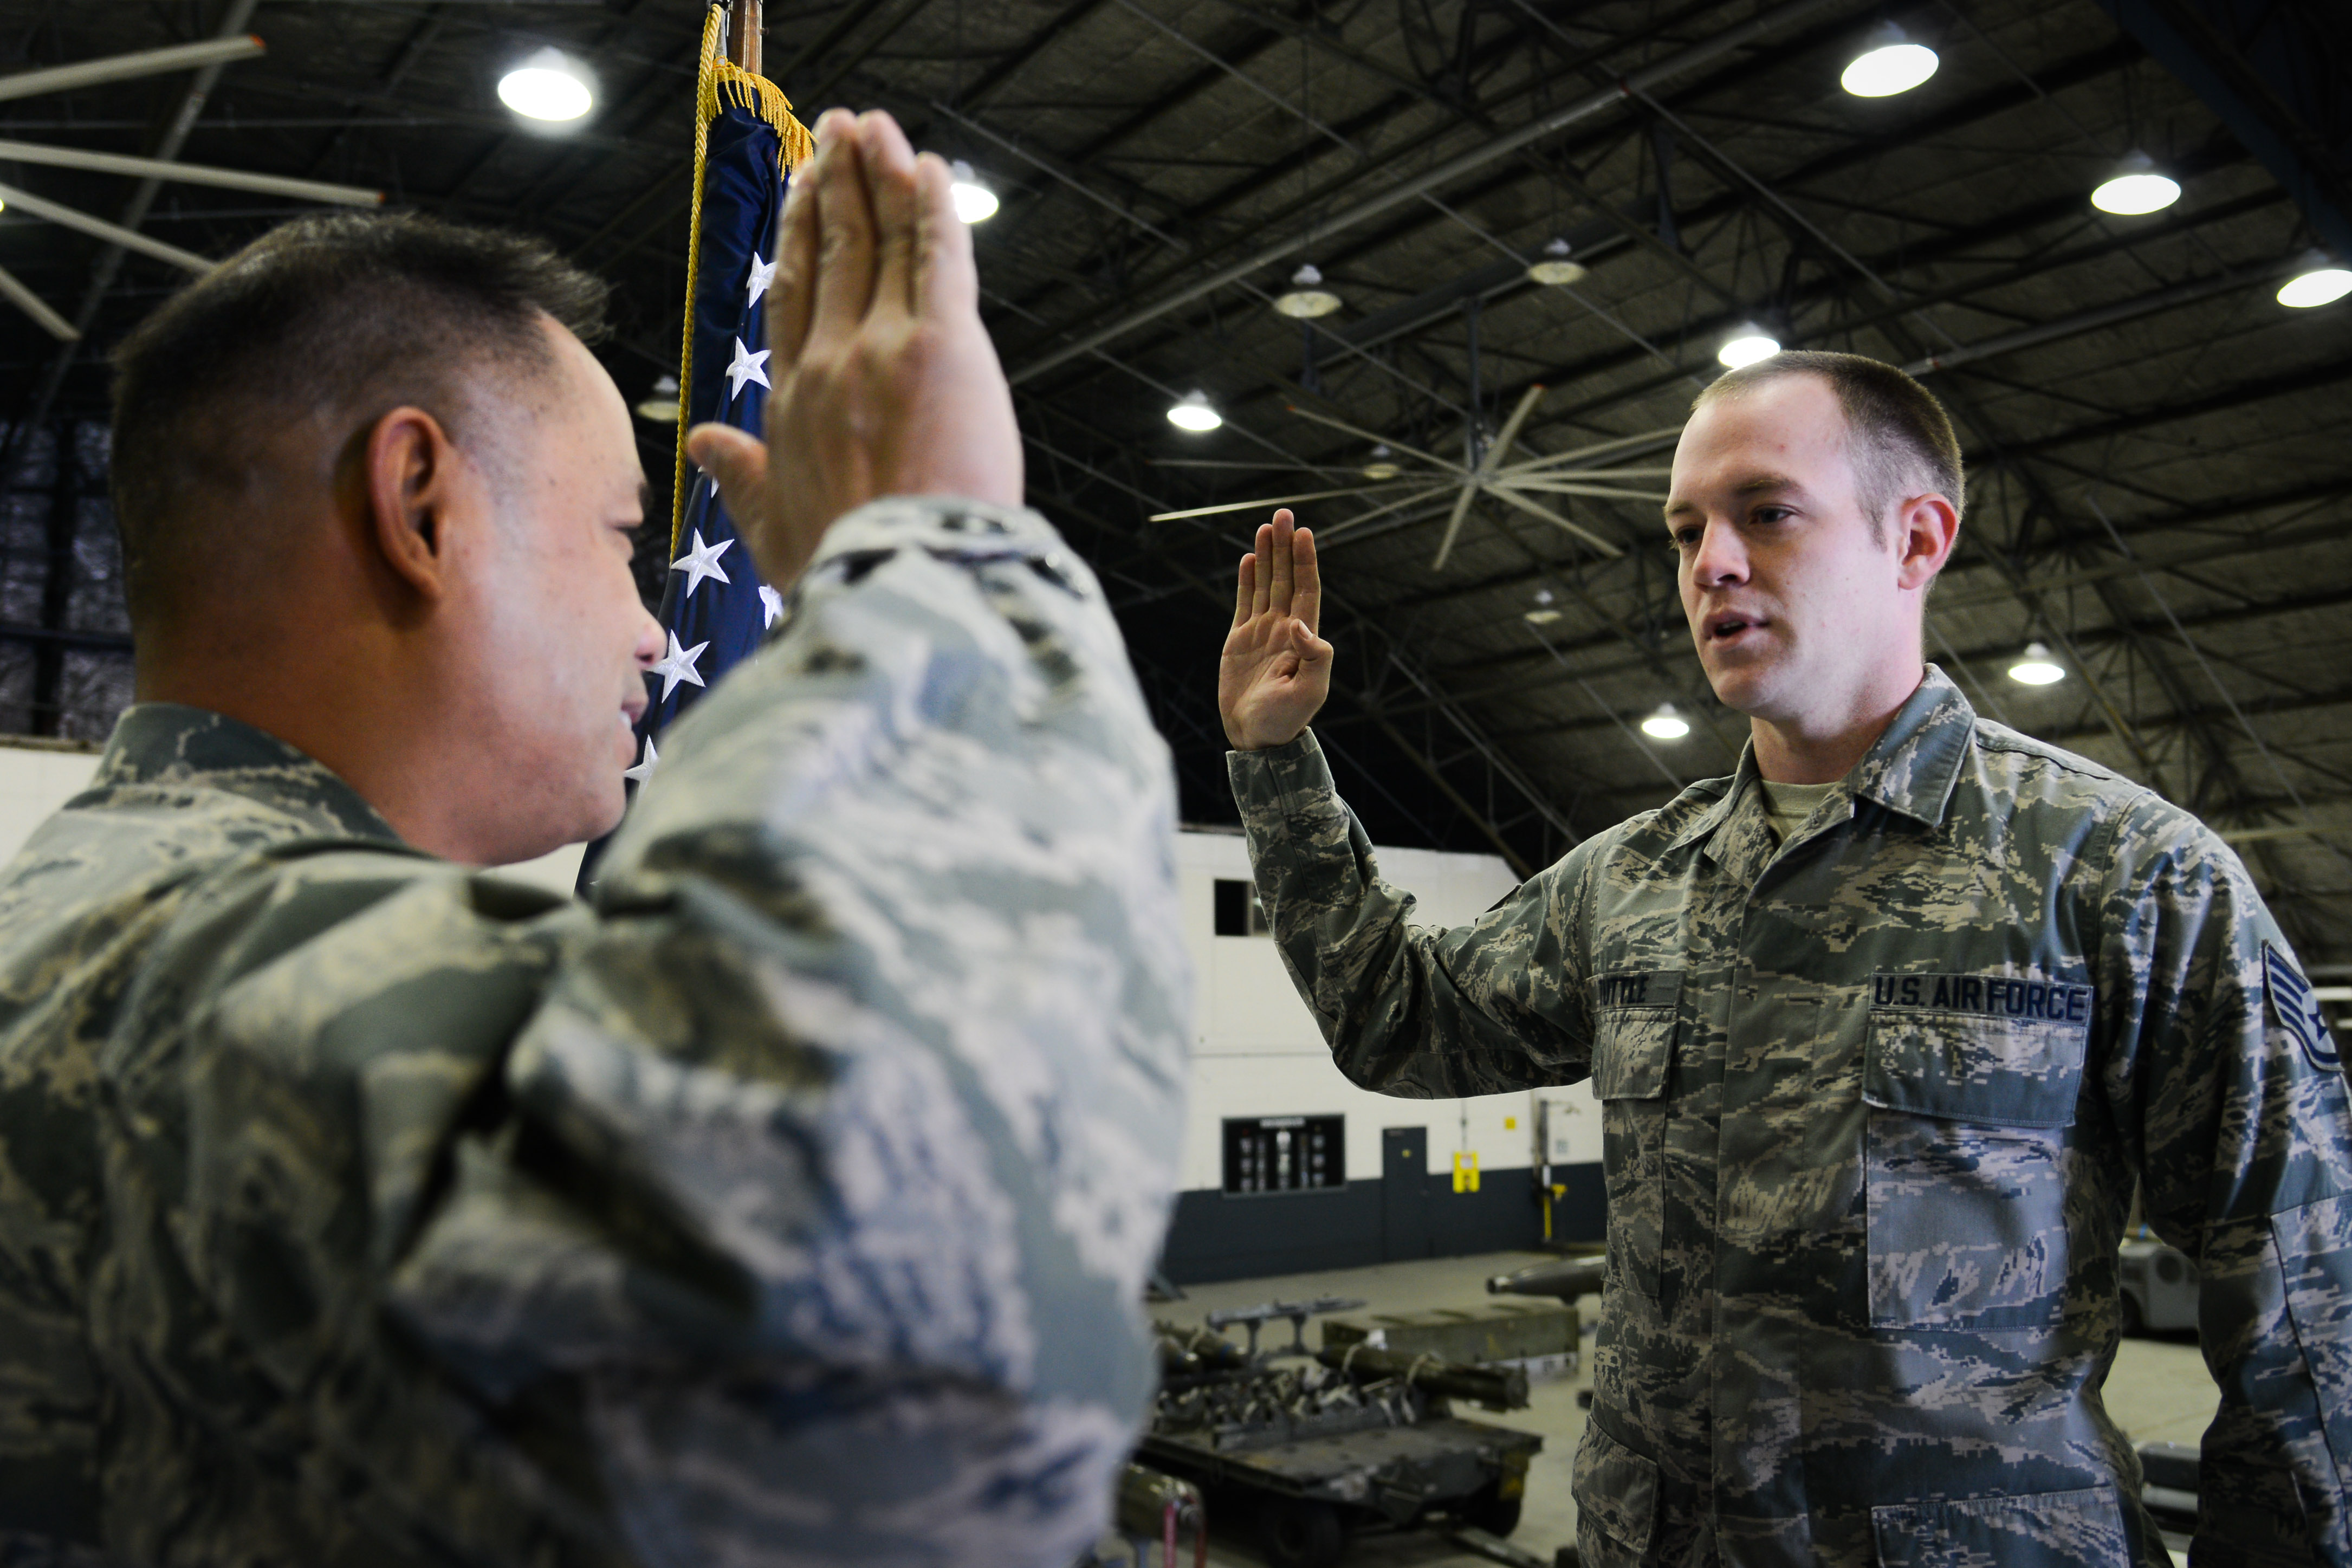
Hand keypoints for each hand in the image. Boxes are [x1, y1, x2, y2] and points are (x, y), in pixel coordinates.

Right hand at [687, 108, 1022, 590]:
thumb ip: (740, 477)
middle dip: (835, 187)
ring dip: (878, 176)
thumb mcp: (771, 527)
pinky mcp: (941, 345)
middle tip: (838, 136)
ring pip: (879, 242)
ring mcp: (881, 348)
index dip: (798, 242)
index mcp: (793, 402)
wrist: (896, 584)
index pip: (793, 301)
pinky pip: (936, 257)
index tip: (804, 198)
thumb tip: (702, 445)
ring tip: (874, 129)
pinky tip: (931, 169)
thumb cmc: (844, 570)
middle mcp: (829, 363)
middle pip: (831, 255)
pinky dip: (933, 208)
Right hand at [1219, 508, 1333, 749]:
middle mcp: (1284, 629)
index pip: (1306, 589)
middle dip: (1285, 547)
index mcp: (1303, 638)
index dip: (1305, 561)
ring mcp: (1262, 633)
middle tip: (1282, 514)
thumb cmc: (1285, 719)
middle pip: (1286, 579)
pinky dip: (1248, 580)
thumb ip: (1314, 657)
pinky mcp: (1240, 641)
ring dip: (1268, 556)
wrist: (1257, 737)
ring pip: (1266, 585)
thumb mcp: (1311, 692)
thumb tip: (1300, 625)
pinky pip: (1244, 603)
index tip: (1303, 533)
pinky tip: (1250, 559)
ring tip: (1266, 526)